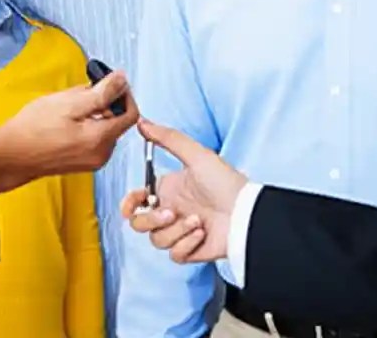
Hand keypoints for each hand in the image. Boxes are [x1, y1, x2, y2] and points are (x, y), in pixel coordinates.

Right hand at [0, 71, 138, 192]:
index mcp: (101, 139)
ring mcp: (91, 160)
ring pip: (103, 128)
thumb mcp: (68, 103)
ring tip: (66, 109)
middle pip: (116, 120)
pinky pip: (92, 138)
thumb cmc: (32, 131)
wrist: (9, 157)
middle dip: (103, 103)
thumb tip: (121, 80)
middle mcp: (101, 154)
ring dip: (92, 113)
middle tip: (79, 94)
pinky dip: (84, 125)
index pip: (131, 113)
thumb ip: (101, 92)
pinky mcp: (81, 162)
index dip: (123, 94)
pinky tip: (63, 122)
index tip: (110, 83)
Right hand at [123, 120, 246, 263]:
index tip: (133, 204)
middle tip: (172, 213)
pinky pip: (174, 254)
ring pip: (157, 240)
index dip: (129, 204)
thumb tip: (142, 122)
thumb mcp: (196, 155)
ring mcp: (180, 232)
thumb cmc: (226, 182)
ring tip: (198, 221)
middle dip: (152, 219)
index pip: (136, 201)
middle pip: (140, 224)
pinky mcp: (190, 250)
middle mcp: (171, 212)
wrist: (247, 212)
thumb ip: (167, 137)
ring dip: (176, 231)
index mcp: (168, 191)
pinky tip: (202, 233)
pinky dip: (186, 244)